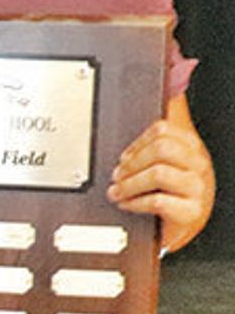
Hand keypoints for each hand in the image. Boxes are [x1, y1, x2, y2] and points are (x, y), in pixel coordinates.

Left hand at [108, 113, 214, 252]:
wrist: (181, 227)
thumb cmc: (171, 191)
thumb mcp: (165, 160)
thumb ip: (158, 132)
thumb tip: (166, 85)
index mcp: (190, 146)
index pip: (163, 129)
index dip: (135, 143)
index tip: (122, 157)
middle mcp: (197, 164)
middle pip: (161, 148)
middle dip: (132, 163)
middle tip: (116, 176)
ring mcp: (197, 188)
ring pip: (158, 173)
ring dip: (130, 184)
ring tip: (117, 192)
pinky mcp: (191, 211)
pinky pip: (159, 200)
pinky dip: (136, 202)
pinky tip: (128, 204)